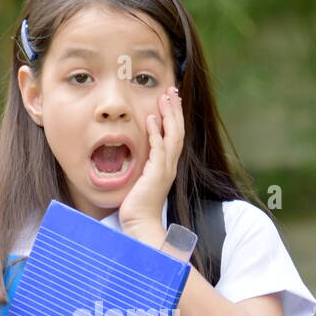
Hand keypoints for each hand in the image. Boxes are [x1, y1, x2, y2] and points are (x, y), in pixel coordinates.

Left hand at [118, 85, 183, 243]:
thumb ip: (142, 166)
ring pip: (172, 136)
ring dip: (169, 115)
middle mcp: (169, 165)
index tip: (170, 100)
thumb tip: (137, 155)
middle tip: (172, 90)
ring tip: (165, 97)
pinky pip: (158, 149)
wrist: (141, 225)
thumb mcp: (141, 181)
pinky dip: (155, 133)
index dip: (173, 117)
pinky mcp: (156, 174)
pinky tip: (150, 119)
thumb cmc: (137, 207)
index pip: (174, 136)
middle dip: (175, 109)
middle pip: (177, 131)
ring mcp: (164, 169)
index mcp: (166, 166)